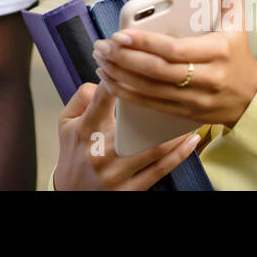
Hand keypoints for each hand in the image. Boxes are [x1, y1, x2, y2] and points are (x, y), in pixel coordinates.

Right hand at [53, 81, 200, 190]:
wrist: (70, 193)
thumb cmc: (72, 152)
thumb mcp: (64, 122)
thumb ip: (80, 97)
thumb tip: (103, 80)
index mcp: (84, 129)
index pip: (102, 97)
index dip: (120, 77)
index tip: (139, 63)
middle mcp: (100, 151)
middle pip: (134, 125)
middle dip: (157, 107)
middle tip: (178, 88)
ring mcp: (116, 173)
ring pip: (153, 148)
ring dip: (176, 131)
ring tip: (191, 115)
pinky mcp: (130, 189)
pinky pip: (160, 171)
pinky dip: (179, 155)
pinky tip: (191, 141)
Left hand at [94, 0, 256, 128]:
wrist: (251, 98)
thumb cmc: (237, 51)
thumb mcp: (238, 18)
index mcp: (218, 51)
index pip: (174, 49)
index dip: (144, 42)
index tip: (119, 34)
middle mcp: (207, 78)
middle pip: (157, 71)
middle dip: (124, 59)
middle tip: (101, 46)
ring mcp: (195, 99)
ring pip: (150, 90)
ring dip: (119, 76)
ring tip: (101, 60)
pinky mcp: (185, 113)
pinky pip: (150, 105)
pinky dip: (126, 94)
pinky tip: (110, 81)